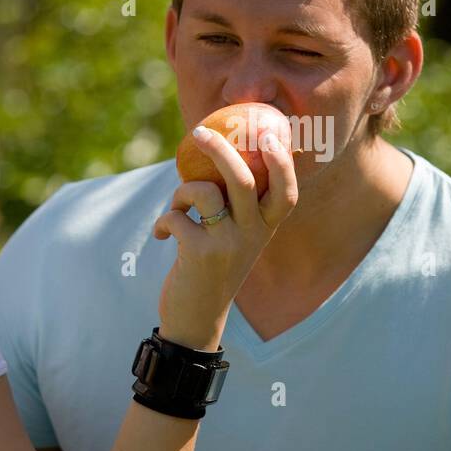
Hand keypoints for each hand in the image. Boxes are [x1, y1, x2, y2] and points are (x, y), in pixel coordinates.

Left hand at [151, 125, 297, 349]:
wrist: (196, 318)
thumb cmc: (214, 267)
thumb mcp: (235, 239)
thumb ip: (236, 207)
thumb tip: (218, 154)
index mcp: (266, 229)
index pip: (287, 193)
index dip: (282, 163)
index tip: (269, 134)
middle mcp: (252, 235)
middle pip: (242, 180)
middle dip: (220, 150)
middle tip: (199, 132)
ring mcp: (226, 245)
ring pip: (203, 192)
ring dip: (181, 192)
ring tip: (177, 207)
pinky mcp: (198, 253)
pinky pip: (176, 216)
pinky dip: (165, 220)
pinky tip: (163, 235)